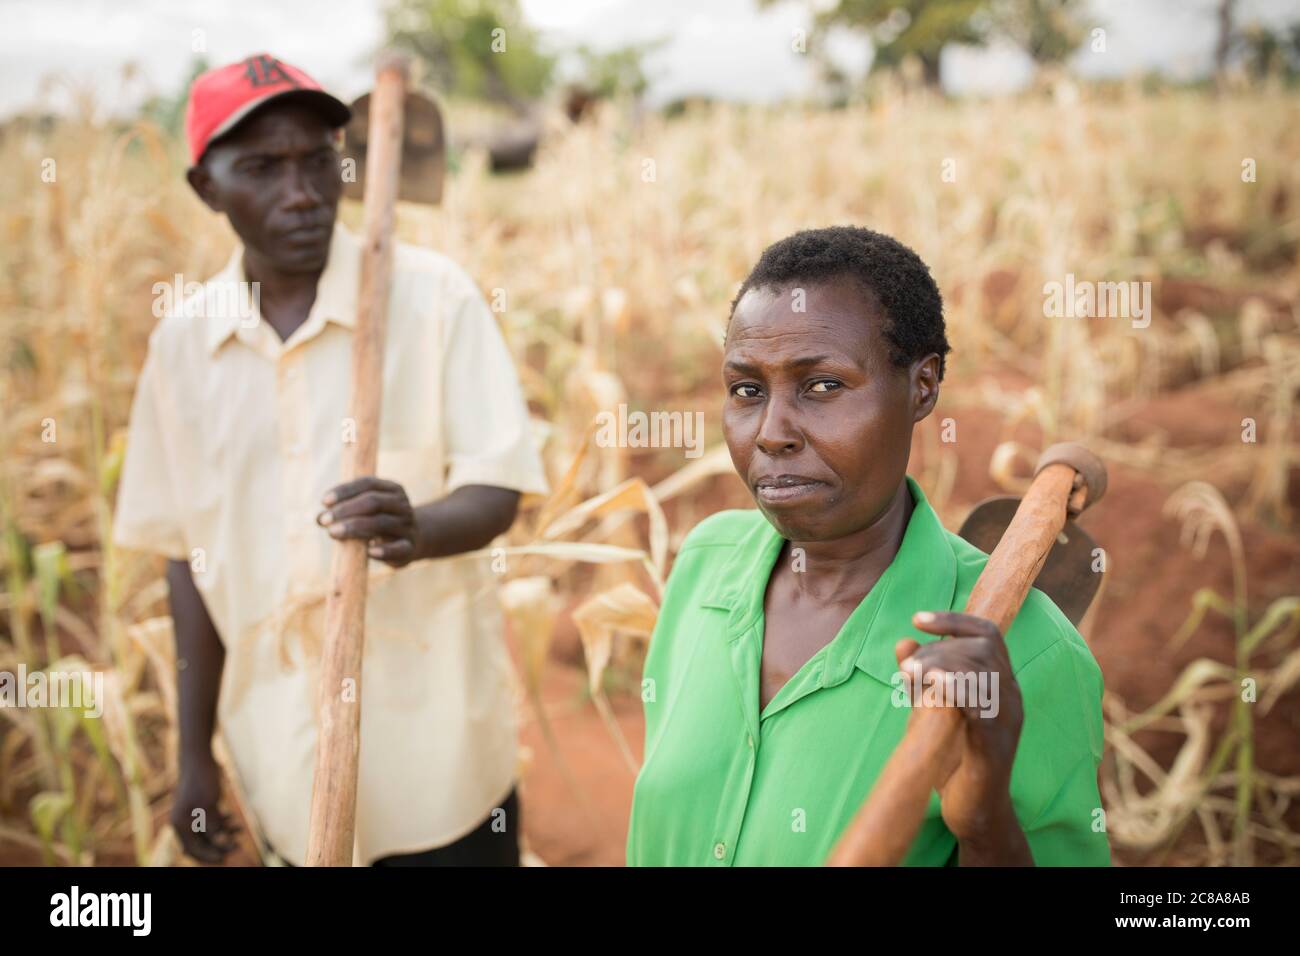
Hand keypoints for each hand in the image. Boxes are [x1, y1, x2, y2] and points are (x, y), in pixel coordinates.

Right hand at [171, 754, 237, 863]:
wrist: (198, 757)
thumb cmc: (202, 780)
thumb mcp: (209, 805)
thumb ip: (213, 826)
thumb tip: (221, 844)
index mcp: (180, 824)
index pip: (193, 850)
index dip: (210, 855)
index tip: (227, 856)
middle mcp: (182, 822)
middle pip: (200, 844)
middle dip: (218, 846)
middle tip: (237, 846)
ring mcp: (191, 814)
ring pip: (207, 833)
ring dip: (223, 834)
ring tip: (239, 830)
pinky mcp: (199, 806)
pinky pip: (210, 822)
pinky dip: (221, 824)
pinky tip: (234, 821)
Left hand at [318, 476, 419, 567]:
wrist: (412, 540)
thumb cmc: (379, 522)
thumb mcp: (366, 510)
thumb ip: (344, 510)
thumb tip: (319, 518)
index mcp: (392, 489)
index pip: (368, 483)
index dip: (345, 491)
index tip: (324, 501)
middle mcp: (402, 505)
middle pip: (374, 502)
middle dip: (345, 509)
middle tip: (324, 520)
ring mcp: (408, 526)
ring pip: (381, 523)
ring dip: (354, 527)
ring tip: (332, 533)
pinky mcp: (409, 548)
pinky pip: (398, 548)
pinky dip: (383, 550)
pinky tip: (368, 551)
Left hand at [894, 610, 1026, 853]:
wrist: (974, 810)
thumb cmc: (952, 756)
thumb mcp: (931, 709)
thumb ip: (920, 677)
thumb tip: (903, 641)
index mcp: (999, 683)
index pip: (988, 634)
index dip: (954, 619)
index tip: (918, 619)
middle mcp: (1011, 697)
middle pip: (983, 649)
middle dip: (940, 648)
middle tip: (909, 665)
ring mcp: (1008, 721)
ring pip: (985, 673)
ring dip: (943, 665)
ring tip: (910, 673)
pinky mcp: (996, 745)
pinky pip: (984, 709)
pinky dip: (957, 691)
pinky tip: (933, 687)